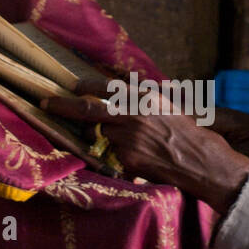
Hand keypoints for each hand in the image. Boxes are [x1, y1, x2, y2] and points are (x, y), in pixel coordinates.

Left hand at [41, 95, 248, 213]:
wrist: (203, 162)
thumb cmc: (192, 135)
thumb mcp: (171, 106)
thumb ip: (147, 97)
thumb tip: (127, 85)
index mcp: (145, 97)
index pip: (106, 87)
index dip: (84, 86)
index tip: (70, 86)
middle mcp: (134, 113)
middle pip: (88, 109)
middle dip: (63, 106)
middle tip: (46, 104)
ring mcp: (129, 137)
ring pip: (100, 135)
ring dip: (99, 138)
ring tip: (117, 141)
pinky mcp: (128, 158)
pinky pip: (113, 156)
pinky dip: (116, 157)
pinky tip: (135, 159)